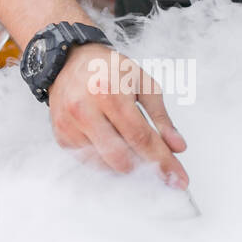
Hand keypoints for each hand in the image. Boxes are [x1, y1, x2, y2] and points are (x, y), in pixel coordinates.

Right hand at [48, 43, 189, 188]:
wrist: (70, 61)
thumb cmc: (110, 69)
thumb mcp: (144, 84)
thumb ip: (162, 117)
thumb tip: (177, 147)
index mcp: (109, 94)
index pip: (141, 138)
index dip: (163, 162)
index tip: (179, 180)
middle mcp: (85, 111)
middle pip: (122, 159)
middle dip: (144, 165)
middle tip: (155, 158)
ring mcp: (70, 126)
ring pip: (106, 165)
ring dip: (124, 161)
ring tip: (127, 139)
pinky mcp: (62, 137)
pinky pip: (90, 162)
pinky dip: (106, 158)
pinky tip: (110, 139)